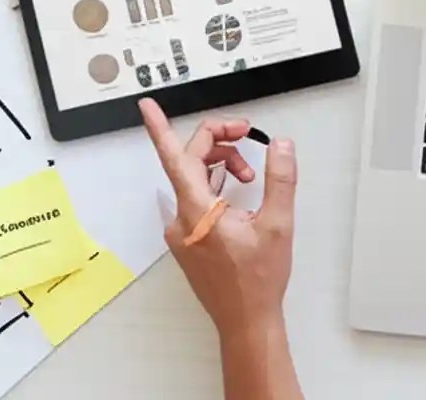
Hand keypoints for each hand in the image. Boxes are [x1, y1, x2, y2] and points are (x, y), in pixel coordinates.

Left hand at [139, 98, 297, 340]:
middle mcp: (181, 217)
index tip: (146, 106)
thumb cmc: (258, 281)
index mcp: (198, 210)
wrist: (246, 319)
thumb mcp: (278, 224)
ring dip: (222, 165)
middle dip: (220, 142)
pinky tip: (237, 192)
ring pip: (194, 179)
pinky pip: (195, 198)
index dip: (158, 127)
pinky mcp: (186, 238)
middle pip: (190, 161)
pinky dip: (216, 186)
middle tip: (248, 134)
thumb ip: (280, 179)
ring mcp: (180, 229)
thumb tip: (280, 145)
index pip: (175, 156)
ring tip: (251, 176)